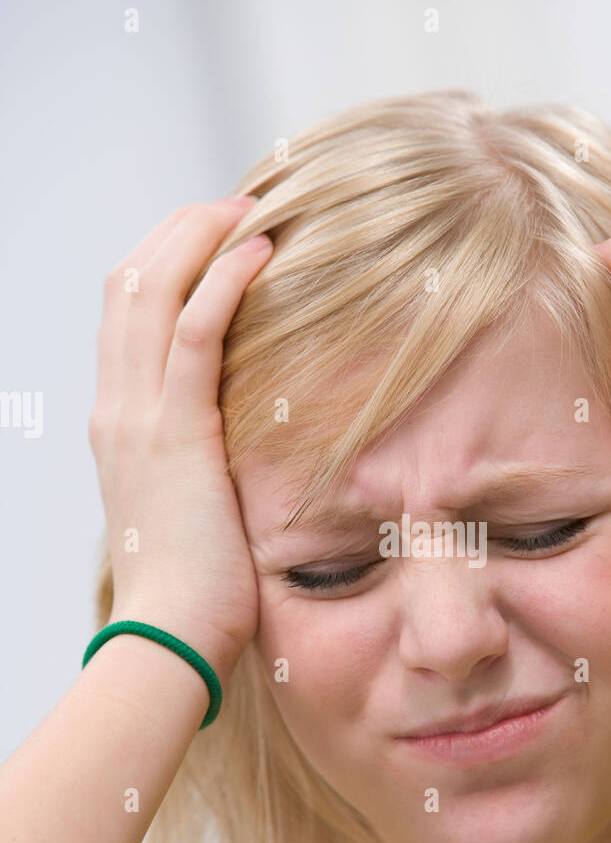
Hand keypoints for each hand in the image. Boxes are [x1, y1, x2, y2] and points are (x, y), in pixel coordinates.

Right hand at [89, 198, 272, 682]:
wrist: (170, 640)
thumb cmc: (195, 592)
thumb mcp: (193, 511)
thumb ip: (205, 466)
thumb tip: (246, 451)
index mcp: (122, 424)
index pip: (128, 314)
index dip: (167, 260)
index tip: (217, 235)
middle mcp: (118, 407)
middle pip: (130, 281)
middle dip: (181, 230)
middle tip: (237, 203)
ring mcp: (138, 416)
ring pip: (152, 289)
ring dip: (201, 236)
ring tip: (252, 207)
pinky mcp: (175, 433)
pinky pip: (192, 332)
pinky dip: (223, 281)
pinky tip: (260, 250)